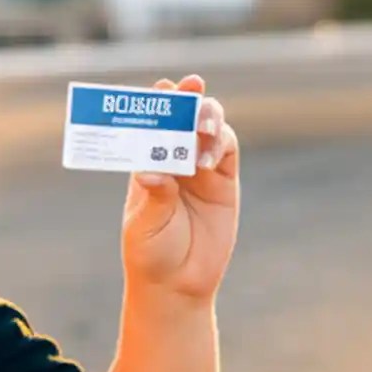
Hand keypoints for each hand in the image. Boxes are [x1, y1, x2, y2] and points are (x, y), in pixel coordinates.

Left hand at [121, 74, 239, 301]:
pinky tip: (209, 157)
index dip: (156, 104)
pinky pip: (227, 152)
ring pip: (208, 130)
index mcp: (144, 165)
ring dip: (206, 119)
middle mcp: (172, 162)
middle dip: (187, 99)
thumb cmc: (150, 253)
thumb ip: (155, 196)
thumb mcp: (145, 225)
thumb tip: (152, 172)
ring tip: (201, 125)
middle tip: (190, 86)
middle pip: (182, 120)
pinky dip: (221, 145)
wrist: (178, 284)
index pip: (149, 126)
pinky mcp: (224, 184)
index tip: (161, 87)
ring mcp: (200, 171)